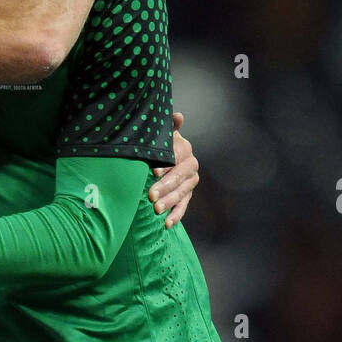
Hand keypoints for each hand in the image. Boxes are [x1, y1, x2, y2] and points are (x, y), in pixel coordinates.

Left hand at [149, 112, 198, 227]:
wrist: (163, 158)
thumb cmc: (158, 146)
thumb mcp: (161, 135)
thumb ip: (168, 127)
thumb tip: (179, 116)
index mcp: (184, 148)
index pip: (177, 156)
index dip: (166, 164)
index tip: (154, 171)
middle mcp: (191, 165)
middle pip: (179, 177)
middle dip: (165, 187)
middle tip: (151, 195)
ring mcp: (190, 181)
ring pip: (181, 193)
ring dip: (169, 202)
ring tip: (156, 210)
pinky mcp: (188, 195)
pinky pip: (183, 206)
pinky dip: (176, 215)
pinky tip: (167, 224)